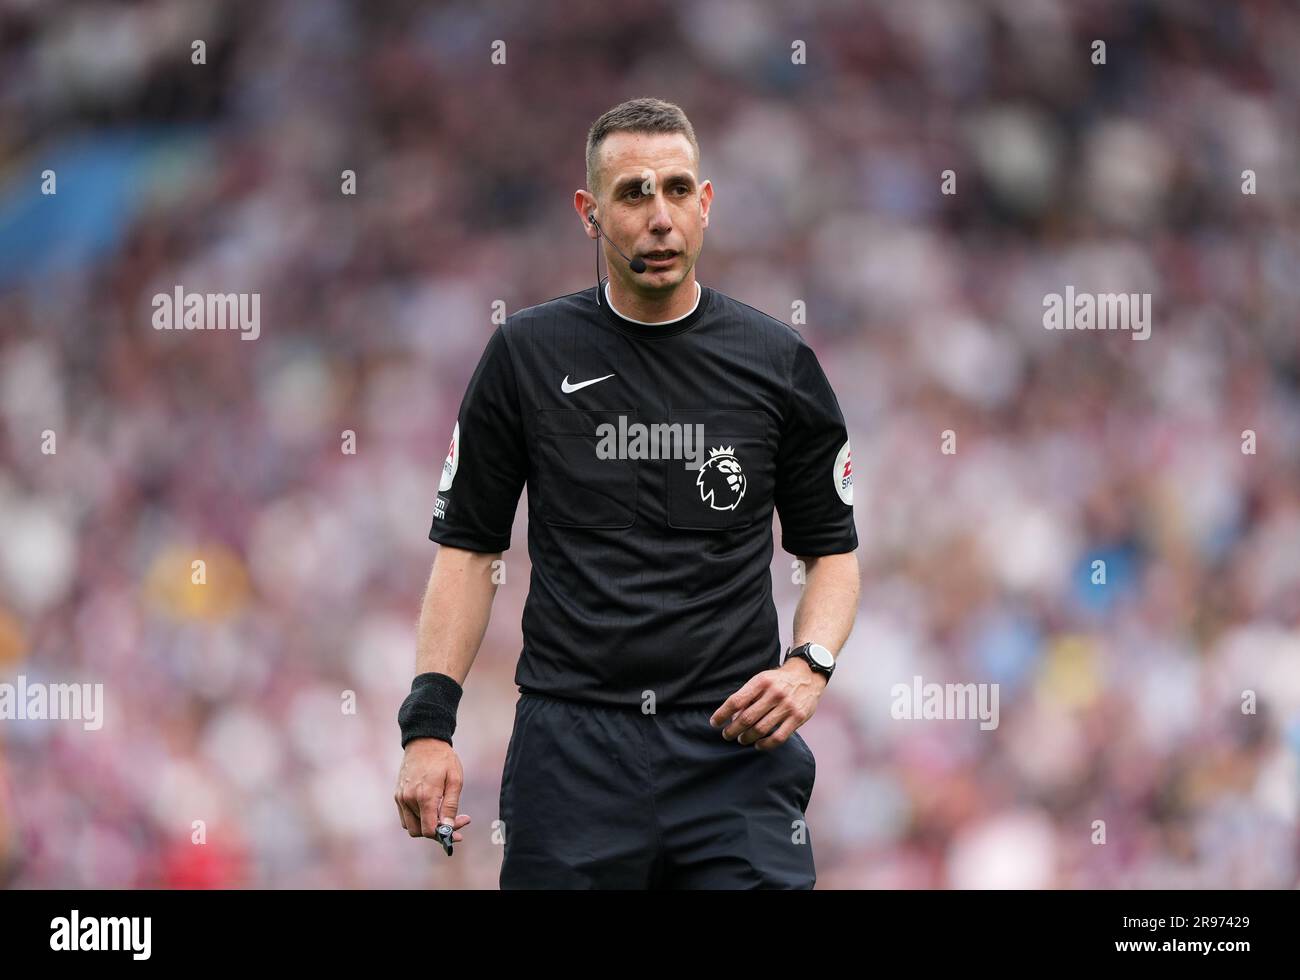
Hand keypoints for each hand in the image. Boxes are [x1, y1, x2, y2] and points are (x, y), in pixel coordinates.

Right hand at [395, 738, 472, 843]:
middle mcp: (409, 799)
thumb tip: (448, 827)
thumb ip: (450, 805)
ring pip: (411, 826)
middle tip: (454, 822)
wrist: (424, 741)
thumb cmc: (443, 759)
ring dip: (426, 826)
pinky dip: (417, 819)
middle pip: (420, 831)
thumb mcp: (455, 780)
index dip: (445, 835)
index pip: (430, 830)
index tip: (459, 830)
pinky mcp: (397, 795)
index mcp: (425, 796)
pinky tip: (431, 809)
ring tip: (442, 814)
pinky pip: (405, 817)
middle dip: (437, 832)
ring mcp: (400, 798)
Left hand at [709, 658, 826, 749]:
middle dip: (733, 729)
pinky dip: (765, 744)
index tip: (714, 723)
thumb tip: (732, 718)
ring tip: (741, 739)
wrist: (808, 675)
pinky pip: (778, 737)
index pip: (736, 701)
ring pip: (761, 729)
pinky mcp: (798, 717)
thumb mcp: (761, 680)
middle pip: (747, 718)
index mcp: (761, 681)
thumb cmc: (778, 680)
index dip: (722, 714)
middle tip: (727, 735)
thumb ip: (747, 697)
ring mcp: (788, 706)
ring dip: (747, 738)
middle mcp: (774, 693)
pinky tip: (758, 745)